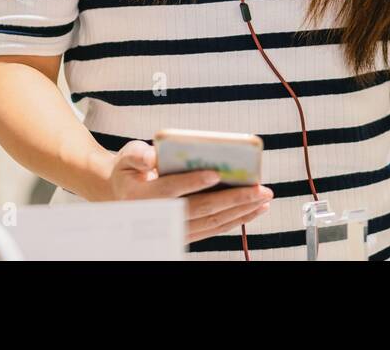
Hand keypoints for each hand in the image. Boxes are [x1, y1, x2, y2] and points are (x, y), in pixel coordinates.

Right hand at [107, 140, 273, 243]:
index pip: (170, 189)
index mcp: (142, 197)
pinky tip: (255, 209)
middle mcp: (160, 218)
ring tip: (264, 198)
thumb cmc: (131, 171)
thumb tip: (152, 156)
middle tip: (259, 189)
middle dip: (232, 199)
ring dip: (241, 211)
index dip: (192, 182)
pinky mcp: (188, 234)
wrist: (125, 198)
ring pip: (212, 223)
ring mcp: (175, 229)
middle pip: (200, 209)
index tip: (215, 173)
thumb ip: (137, 155)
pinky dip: (237, 220)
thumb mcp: (127, 158)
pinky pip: (215, 229)